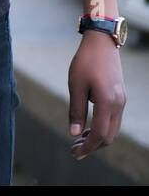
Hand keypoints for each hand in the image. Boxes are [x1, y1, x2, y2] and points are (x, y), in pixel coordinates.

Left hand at [67, 31, 126, 159]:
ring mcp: (121, 101)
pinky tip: (88, 127)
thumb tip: (74, 134)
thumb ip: (76, 111)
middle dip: (93, 146)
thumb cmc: (85, 62)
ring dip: (97, 138)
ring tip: (79, 140)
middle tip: (74, 149)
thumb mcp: (75, 85)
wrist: (101, 43)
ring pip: (113, 129)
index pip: (101, 135)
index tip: (75, 153)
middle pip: (109, 136)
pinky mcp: (119, 97)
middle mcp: (118, 104)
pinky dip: (102, 128)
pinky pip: (113, 120)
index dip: (88, 147)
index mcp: (107, 102)